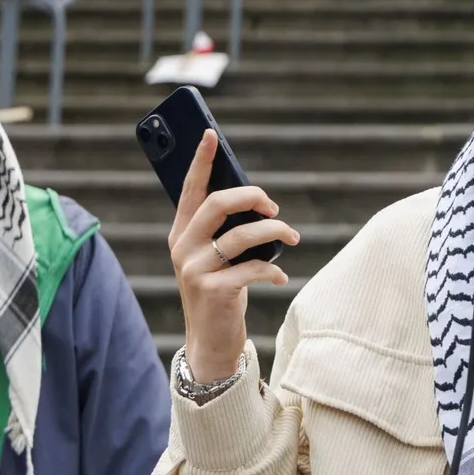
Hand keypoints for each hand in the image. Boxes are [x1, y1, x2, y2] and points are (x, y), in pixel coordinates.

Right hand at [168, 130, 299, 382]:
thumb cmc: (220, 288)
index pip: (190, 189)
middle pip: (217, 204)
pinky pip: (252, 268)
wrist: (210, 340)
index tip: (211, 134)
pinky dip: (273, 269)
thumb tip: (258, 198)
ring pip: (240, 235)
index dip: (201, 160)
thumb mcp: (215, 256)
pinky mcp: (212, 291)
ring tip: (292, 237)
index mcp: (181, 233)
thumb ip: (224, 229)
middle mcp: (182, 247)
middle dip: (252, 197)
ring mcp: (194, 270)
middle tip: (274, 206)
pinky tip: (280, 277)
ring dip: (275, 231)